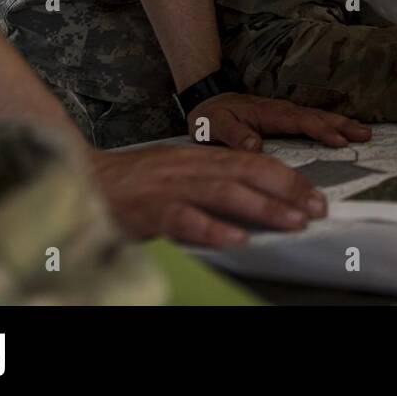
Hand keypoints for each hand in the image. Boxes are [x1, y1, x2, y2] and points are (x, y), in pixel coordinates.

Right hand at [89, 145, 326, 246]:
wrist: (79, 176)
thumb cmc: (135, 182)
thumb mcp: (181, 172)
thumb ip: (215, 181)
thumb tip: (259, 197)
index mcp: (201, 158)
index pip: (255, 162)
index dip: (289, 179)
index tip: (315, 197)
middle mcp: (191, 167)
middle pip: (248, 172)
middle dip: (288, 190)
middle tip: (317, 209)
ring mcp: (170, 187)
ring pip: (223, 191)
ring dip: (262, 207)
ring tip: (292, 221)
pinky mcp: (147, 210)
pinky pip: (183, 218)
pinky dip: (212, 228)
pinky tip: (236, 239)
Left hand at [188, 93, 370, 151]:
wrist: (207, 102)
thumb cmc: (210, 117)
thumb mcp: (213, 126)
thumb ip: (233, 135)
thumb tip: (255, 147)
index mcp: (268, 113)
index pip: (299, 121)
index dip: (320, 130)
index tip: (339, 141)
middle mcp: (282, 110)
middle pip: (317, 116)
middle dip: (342, 125)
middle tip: (365, 136)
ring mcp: (286, 112)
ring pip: (319, 116)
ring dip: (342, 123)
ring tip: (365, 133)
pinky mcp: (286, 117)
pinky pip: (314, 119)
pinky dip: (333, 123)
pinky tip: (346, 130)